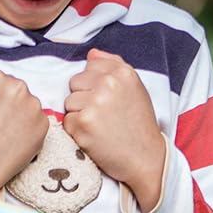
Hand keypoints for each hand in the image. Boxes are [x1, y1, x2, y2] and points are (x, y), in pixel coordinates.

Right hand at [0, 62, 48, 196]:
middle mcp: (17, 86)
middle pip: (9, 86)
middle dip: (0, 98)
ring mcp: (33, 106)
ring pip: (23, 101)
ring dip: (15, 110)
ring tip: (0, 128)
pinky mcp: (43, 124)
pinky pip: (35, 118)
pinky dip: (26, 125)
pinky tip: (13, 135)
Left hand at [63, 50, 166, 212]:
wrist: (146, 158)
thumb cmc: (139, 124)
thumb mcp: (135, 89)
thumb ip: (114, 65)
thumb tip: (91, 54)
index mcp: (122, 72)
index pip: (89, 68)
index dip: (95, 86)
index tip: (109, 101)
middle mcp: (109, 84)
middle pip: (75, 84)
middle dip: (84, 99)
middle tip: (104, 116)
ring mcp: (95, 103)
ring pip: (69, 103)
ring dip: (79, 116)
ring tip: (100, 127)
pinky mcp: (84, 123)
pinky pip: (67, 121)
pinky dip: (76, 132)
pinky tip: (95, 138)